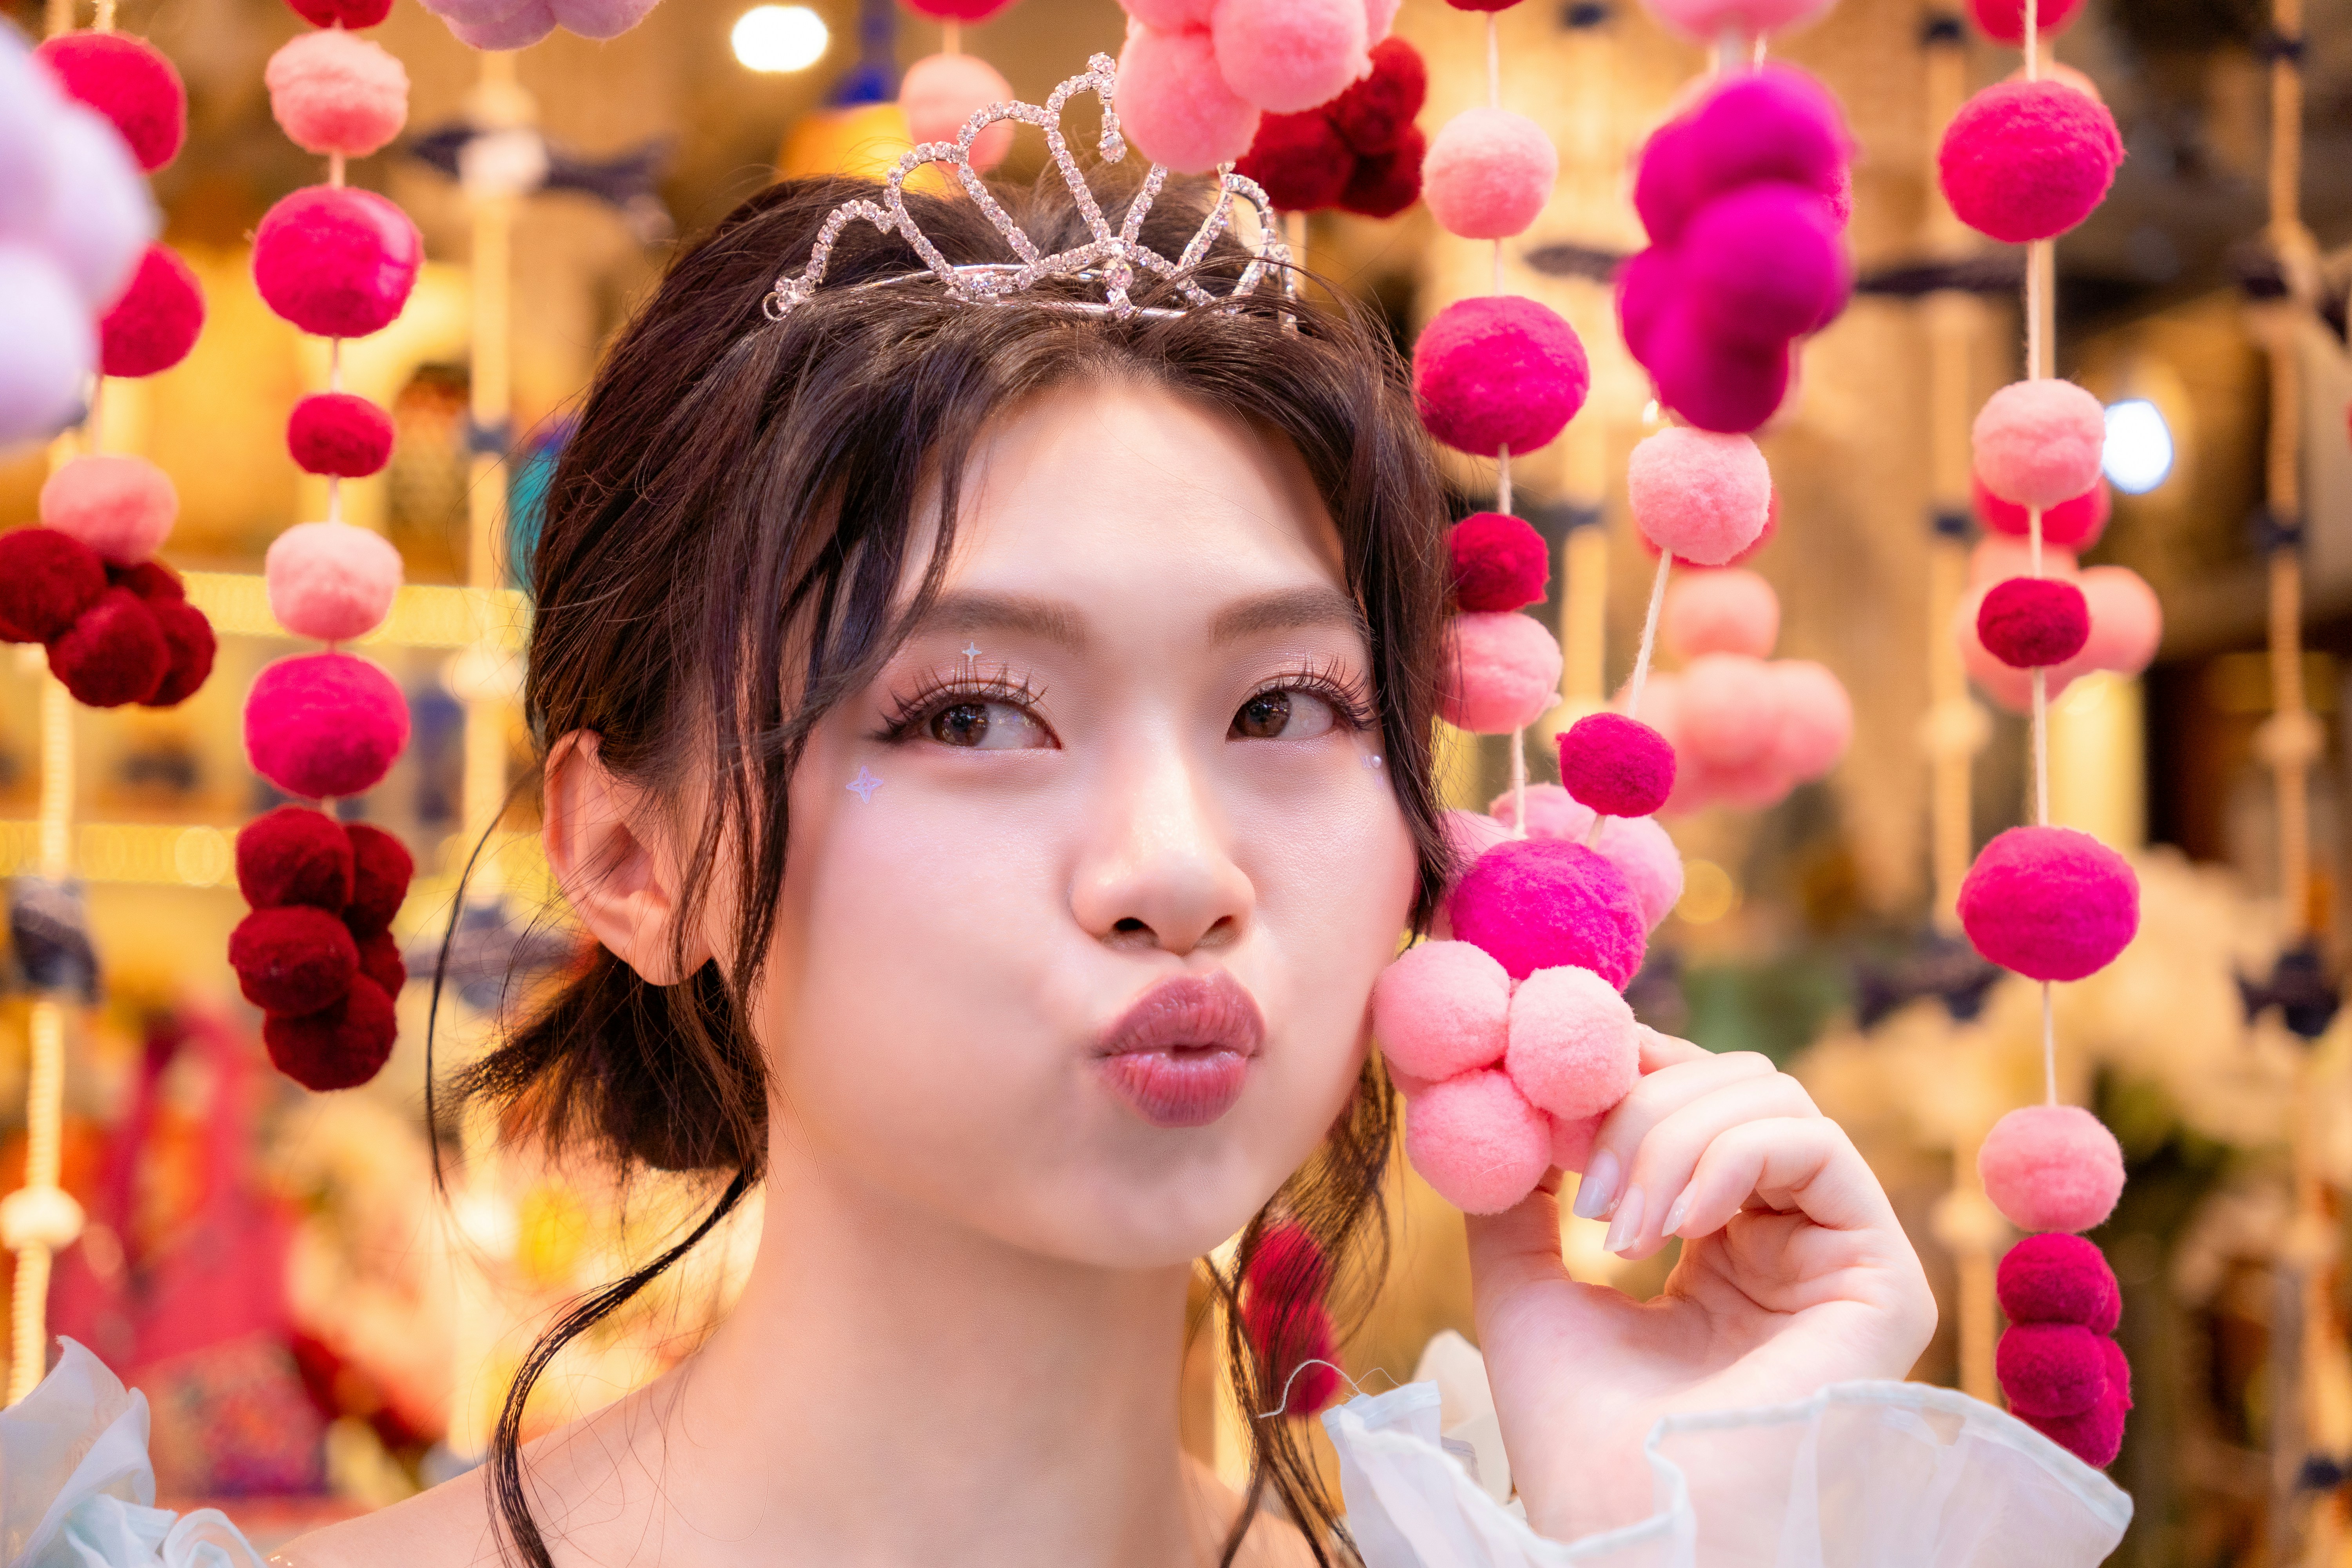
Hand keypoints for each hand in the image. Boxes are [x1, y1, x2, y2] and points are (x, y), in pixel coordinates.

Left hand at [1463, 1029, 1936, 1543]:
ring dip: (1674, 1135)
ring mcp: (1841, 1259)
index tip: (1562, 1072)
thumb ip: (1522, 1190)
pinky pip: (1817, 1148)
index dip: (1634, 1067)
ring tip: (1620, 1225)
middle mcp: (1790, 1243)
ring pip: (1776, 1103)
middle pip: (1739, 1088)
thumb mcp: (1523, 1280)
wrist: (1622, 1519)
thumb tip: (1518, 1097)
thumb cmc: (1574, 1430)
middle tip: (1585, 1177)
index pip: (1698, 1100)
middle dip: (1645, 1104)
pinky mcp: (1883, 1280)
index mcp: (1721, 1243)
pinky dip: (1726, 1157)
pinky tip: (1672, 1225)